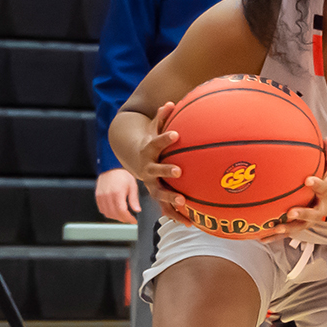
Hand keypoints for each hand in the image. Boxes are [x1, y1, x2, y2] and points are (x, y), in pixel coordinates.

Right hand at [95, 167, 141, 223]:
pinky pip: (102, 209)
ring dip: (116, 217)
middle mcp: (108, 196)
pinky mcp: (97, 196)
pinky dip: (108, 212)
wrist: (110, 166)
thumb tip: (137, 210)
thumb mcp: (132, 185)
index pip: (122, 212)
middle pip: (115, 214)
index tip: (133, 220)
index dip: (128, 219)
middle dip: (123, 218)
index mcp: (117, 193)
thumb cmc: (122, 174)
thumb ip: (134, 199)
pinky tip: (114, 210)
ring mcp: (101, 197)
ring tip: (122, 215)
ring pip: (108, 214)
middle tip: (129, 218)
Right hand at [125, 102, 189, 219]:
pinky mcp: (157, 195)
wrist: (135, 159)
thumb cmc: (150, 142)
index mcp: (148, 152)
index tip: (175, 134)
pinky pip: (166, 208)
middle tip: (179, 172)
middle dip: (166, 171)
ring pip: (160, 194)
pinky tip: (192, 223)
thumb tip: (171, 103)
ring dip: (171, 199)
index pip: (156, 143)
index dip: (164, 139)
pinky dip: (177, 216)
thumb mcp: (153, 128)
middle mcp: (148, 170)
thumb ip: (162, 117)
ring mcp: (151, 184)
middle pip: (156, 171)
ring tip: (184, 202)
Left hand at [282, 138, 326, 234]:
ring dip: (286, 229)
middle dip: (301, 214)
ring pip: (298, 227)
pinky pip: (287, 232)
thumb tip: (326, 137)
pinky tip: (260, 238)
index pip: (322, 187)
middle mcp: (320, 208)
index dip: (316, 184)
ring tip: (274, 228)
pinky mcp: (301, 226)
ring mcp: (310, 220)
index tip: (307, 180)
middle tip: (290, 213)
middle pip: (311, 214)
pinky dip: (275, 236)